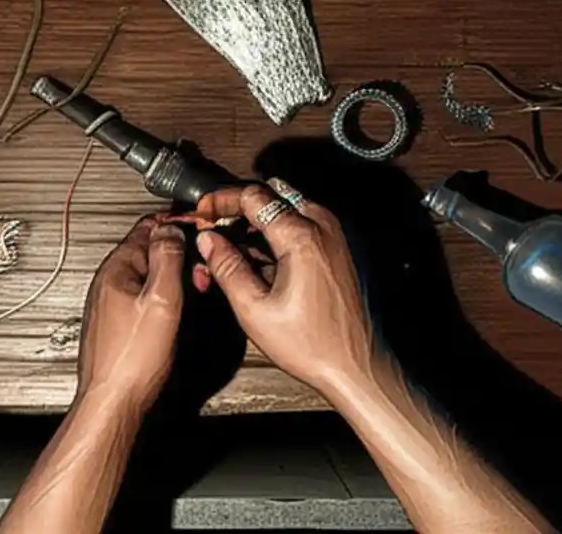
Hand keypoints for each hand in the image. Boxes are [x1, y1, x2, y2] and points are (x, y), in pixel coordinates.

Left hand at [77, 215, 185, 411]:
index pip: (146, 227)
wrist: (112, 401)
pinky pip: (141, 297)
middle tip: (199, 272)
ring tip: (192, 291)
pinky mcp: (115, 323)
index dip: (175, 225)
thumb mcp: (161, 300)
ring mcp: (109, 303)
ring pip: (146, 275)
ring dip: (172, 278)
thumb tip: (170, 230)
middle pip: (147, 251)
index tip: (198, 230)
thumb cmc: (132, 359)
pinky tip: (174, 312)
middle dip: (177, 255)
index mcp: (116, 269)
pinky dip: (161, 297)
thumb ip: (167, 259)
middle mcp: (107, 282)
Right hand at [195, 180, 377, 398]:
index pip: (253, 195)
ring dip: (261, 217)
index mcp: (301, 236)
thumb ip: (227, 268)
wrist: (359, 367)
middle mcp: (324, 226)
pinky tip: (263, 256)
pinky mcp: (344, 248)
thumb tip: (207, 239)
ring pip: (291, 205)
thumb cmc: (310, 345)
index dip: (221, 200)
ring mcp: (338, 235)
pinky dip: (281, 228)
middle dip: (239, 206)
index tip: (202, 215)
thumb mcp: (255, 310)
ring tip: (235, 243)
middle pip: (273, 194)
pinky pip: (307, 223)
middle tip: (215, 229)